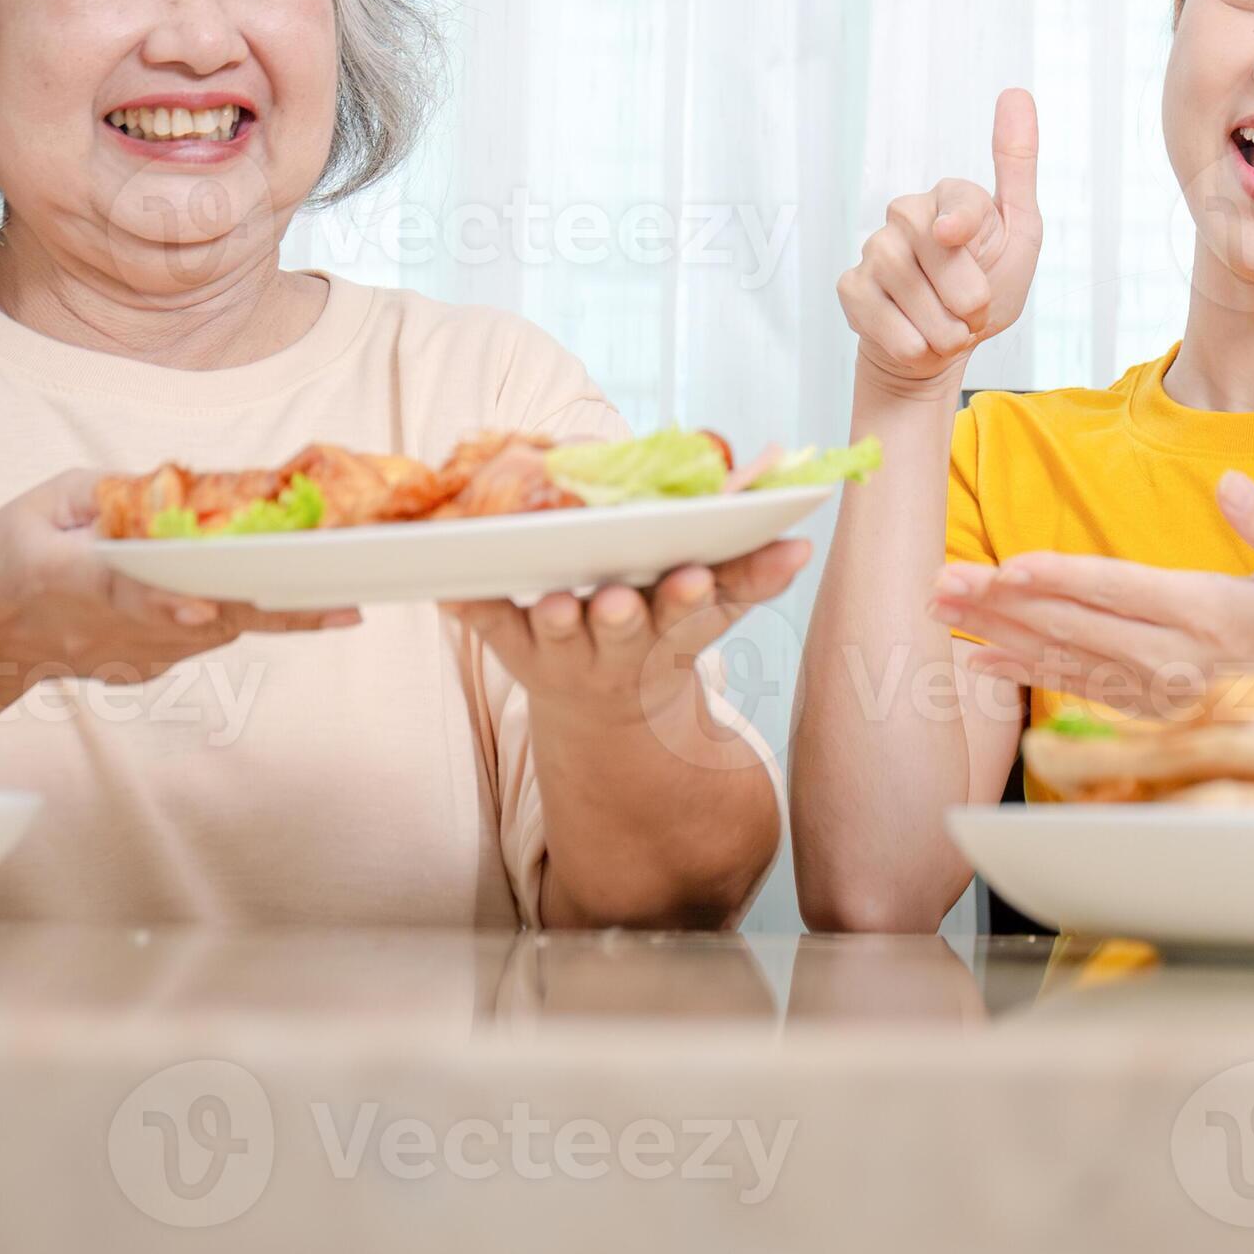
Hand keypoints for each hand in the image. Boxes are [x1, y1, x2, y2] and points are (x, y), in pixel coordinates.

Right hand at [0, 470, 357, 694]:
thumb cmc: (4, 554)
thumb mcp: (43, 502)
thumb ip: (109, 494)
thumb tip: (176, 491)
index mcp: (68, 577)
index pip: (124, 590)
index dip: (164, 602)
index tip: (207, 609)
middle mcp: (109, 628)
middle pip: (202, 620)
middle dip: (274, 613)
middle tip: (344, 606)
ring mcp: (131, 655)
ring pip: (217, 631)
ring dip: (276, 613)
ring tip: (345, 597)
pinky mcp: (145, 667)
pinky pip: (204, 637)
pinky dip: (244, 614)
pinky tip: (294, 597)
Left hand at [446, 539, 809, 735]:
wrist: (607, 711)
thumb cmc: (662, 636)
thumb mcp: (711, 616)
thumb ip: (752, 576)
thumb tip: (803, 542)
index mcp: (671, 632)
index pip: (689, 615)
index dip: (691, 599)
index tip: (693, 578)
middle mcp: (618, 647)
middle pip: (621, 630)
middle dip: (622, 617)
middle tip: (619, 600)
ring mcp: (564, 651)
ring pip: (558, 634)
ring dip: (555, 620)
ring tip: (552, 603)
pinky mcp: (516, 649)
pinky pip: (490, 627)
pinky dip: (470, 609)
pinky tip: (451, 588)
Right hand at [839, 87, 1042, 394]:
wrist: (944, 349)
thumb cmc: (988, 287)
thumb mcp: (1020, 232)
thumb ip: (1017, 167)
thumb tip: (1016, 92)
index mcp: (949, 196)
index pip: (956, 199)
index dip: (960, 222)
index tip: (954, 236)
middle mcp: (906, 215)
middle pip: (930, 242)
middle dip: (965, 292)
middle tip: (974, 310)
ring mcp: (873, 250)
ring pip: (904, 283)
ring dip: (941, 324)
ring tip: (947, 327)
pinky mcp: (850, 287)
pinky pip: (878, 316)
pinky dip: (909, 341)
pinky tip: (916, 338)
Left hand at [930, 472, 1253, 714]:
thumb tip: (1232, 483)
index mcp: (1203, 613)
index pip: (1117, 589)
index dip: (1059, 578)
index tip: (1007, 566)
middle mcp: (1168, 659)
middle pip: (1070, 626)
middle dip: (1001, 603)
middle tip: (942, 582)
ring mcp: (1151, 692)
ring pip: (1060, 658)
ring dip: (996, 633)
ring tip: (942, 611)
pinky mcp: (1143, 711)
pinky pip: (1072, 689)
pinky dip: (1024, 672)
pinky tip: (981, 658)